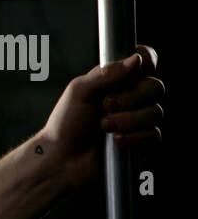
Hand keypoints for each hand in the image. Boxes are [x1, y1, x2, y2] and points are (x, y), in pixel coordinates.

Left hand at [38, 45, 163, 192]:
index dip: (146, 60)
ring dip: (127, 120)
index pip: (144, 60)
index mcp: (116, 80)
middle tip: (106, 105)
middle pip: (155, 87)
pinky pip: (153, 134)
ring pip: (155, 112)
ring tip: (104, 126)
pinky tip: (116, 142)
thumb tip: (136, 59)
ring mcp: (138, 119)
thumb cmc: (66, 124)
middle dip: (132, 97)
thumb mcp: (79, 92)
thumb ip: (106, 74)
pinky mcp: (141, 141)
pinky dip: (133, 137)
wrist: (62, 159)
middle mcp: (131, 97)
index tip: (139, 67)